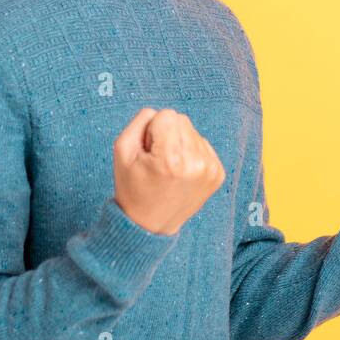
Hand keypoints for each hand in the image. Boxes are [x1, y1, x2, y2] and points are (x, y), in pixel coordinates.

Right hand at [112, 107, 226, 234]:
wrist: (149, 226)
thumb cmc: (132, 186)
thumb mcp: (122, 150)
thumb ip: (140, 120)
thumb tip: (164, 114)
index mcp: (171, 159)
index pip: (166, 114)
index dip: (151, 130)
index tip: (148, 153)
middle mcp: (196, 163)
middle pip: (182, 120)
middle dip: (167, 135)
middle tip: (157, 161)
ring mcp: (210, 170)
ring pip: (193, 132)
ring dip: (180, 144)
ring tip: (169, 168)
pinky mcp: (218, 174)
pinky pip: (203, 145)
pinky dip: (191, 154)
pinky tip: (181, 173)